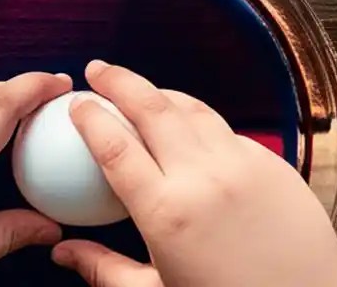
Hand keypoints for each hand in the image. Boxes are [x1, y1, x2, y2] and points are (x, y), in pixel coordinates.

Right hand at [52, 61, 336, 286]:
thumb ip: (105, 269)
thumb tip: (64, 253)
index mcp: (166, 213)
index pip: (115, 145)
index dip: (90, 116)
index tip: (75, 103)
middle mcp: (203, 178)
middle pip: (151, 106)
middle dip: (118, 80)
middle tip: (98, 69)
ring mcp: (242, 164)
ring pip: (191, 108)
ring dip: (160, 92)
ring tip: (139, 90)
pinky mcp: (271, 161)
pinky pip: (225, 128)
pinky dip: (199, 119)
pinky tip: (188, 126)